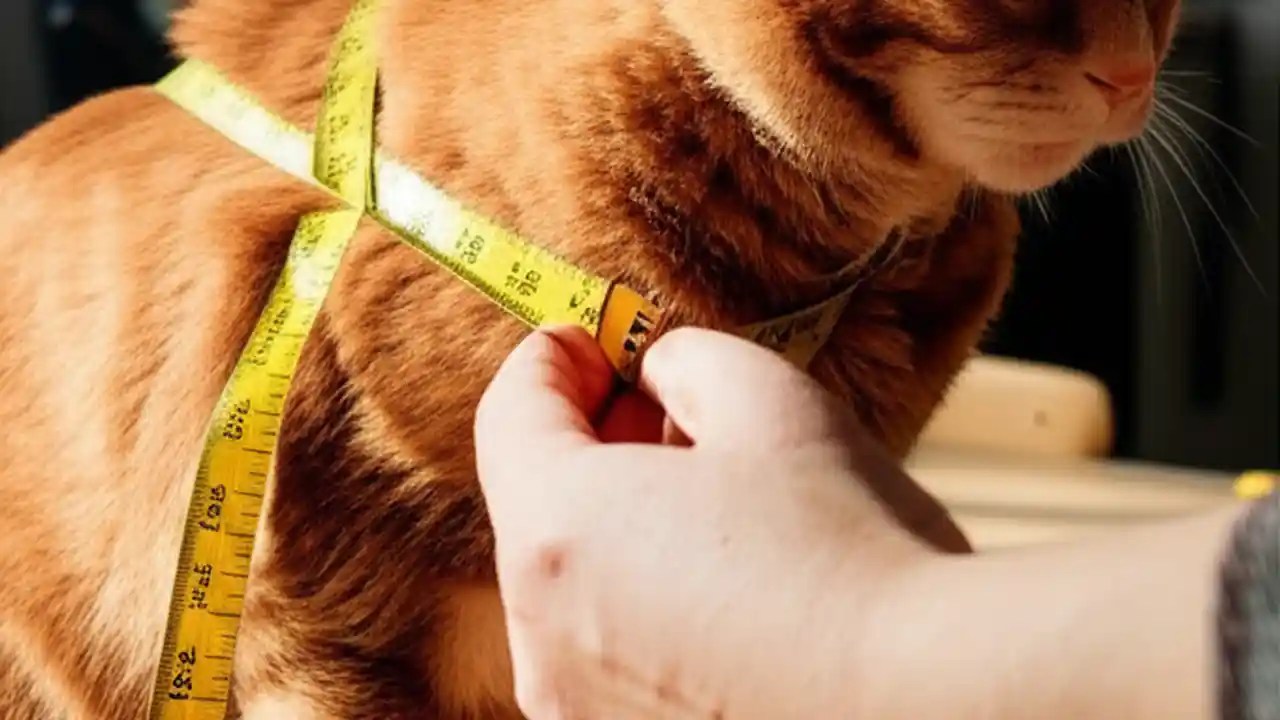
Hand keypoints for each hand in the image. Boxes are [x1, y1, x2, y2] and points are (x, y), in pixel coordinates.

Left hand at [474, 326, 964, 718]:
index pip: (510, 414)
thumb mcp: (771, 402)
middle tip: (655, 407)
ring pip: (571, 586)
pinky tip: (719, 590)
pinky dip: (637, 606)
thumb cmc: (849, 550)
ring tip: (705, 502)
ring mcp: (574, 708)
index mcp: (557, 528)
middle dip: (589, 441)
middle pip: (538, 503)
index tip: (594, 341)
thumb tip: (658, 376)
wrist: (928, 707)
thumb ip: (688, 362)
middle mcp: (539, 635)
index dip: (551, 360)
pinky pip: (605, 656)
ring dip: (616, 527)